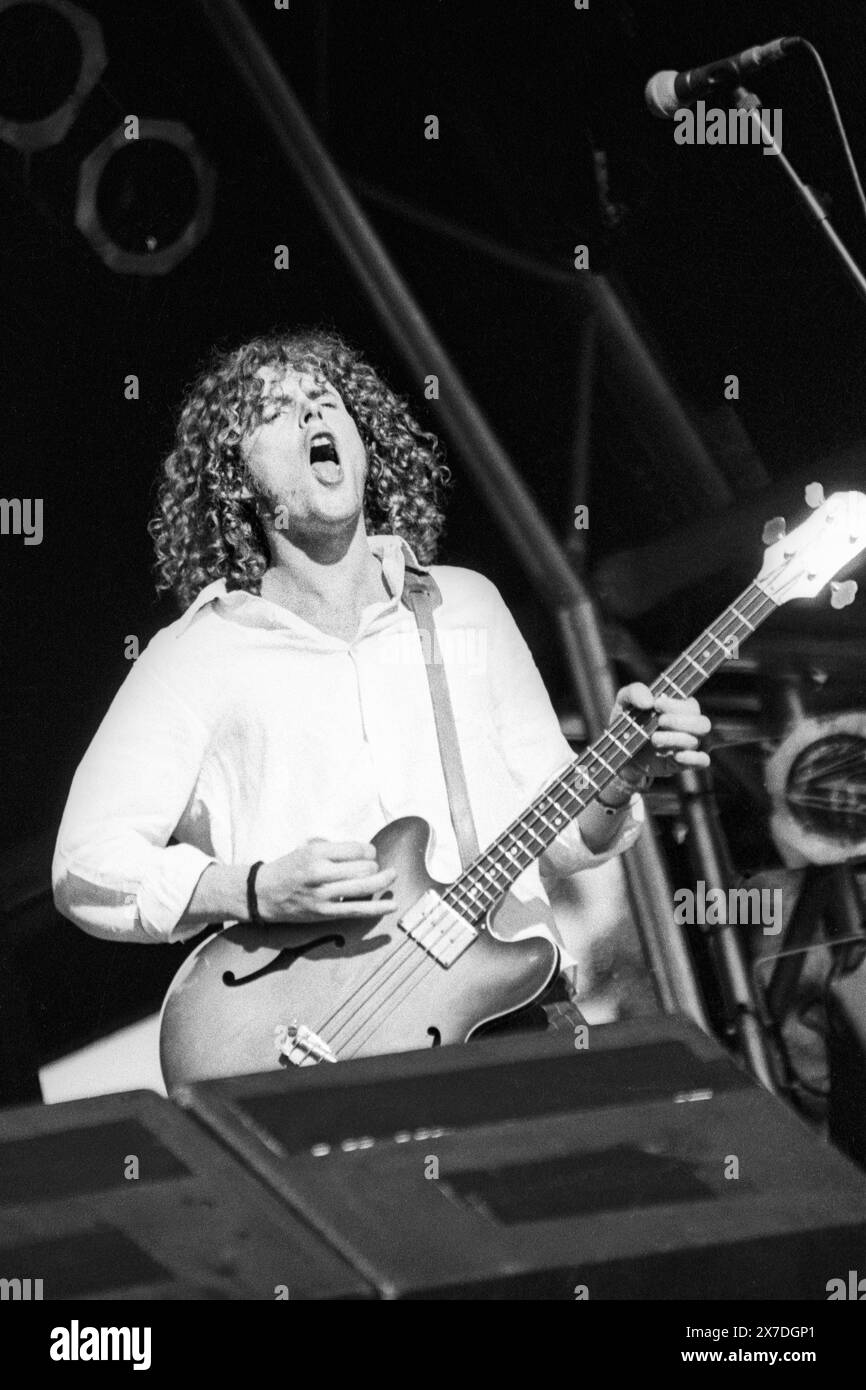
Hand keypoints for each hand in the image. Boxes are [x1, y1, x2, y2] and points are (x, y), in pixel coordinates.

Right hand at [256, 839, 396, 922]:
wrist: (263, 894)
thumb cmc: (288, 869)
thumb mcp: (306, 848)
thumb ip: (333, 849)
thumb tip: (363, 853)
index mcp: (316, 853)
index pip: (356, 849)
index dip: (369, 850)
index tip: (369, 853)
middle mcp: (320, 873)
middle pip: (364, 867)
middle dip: (374, 865)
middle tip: (372, 866)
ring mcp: (323, 895)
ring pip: (364, 886)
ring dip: (382, 880)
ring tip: (392, 876)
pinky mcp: (325, 913)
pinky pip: (357, 910)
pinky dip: (377, 908)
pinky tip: (392, 905)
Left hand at [612, 683, 710, 777]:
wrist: (618, 749)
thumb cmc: (628, 721)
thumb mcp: (625, 702)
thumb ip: (634, 692)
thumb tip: (649, 701)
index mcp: (679, 709)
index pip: (691, 706)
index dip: (676, 705)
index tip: (657, 705)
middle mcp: (687, 727)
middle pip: (703, 724)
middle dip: (679, 722)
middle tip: (659, 721)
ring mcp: (685, 746)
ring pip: (696, 741)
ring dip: (675, 739)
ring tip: (654, 739)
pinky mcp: (681, 763)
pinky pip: (702, 761)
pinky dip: (693, 758)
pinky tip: (677, 756)